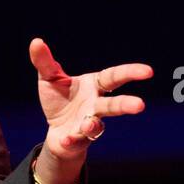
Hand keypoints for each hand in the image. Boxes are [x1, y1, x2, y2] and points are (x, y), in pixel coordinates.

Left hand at [29, 38, 151, 183]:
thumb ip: (44, 62)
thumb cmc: (58, 100)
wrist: (55, 130)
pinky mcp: (78, 141)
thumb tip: (36, 42)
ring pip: (97, 126)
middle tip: (140, 106)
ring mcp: (89, 124)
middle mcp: (96, 106)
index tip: (148, 71)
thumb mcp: (48, 78)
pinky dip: (71, 140)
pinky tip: (67, 139)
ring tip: (88, 124)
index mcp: (94, 86)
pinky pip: (77, 141)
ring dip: (93, 126)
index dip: (130, 73)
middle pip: (113, 105)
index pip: (114, 77)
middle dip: (126, 105)